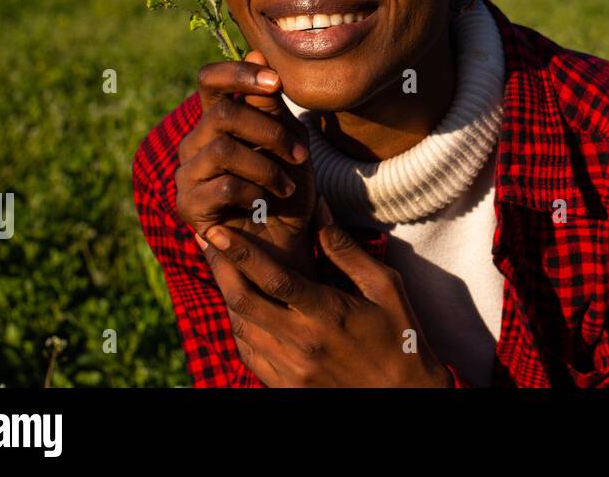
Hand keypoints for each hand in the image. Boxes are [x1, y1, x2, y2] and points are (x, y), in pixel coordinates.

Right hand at [176, 51, 317, 275]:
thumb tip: (254, 48)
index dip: (237, 72)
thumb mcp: (288, 141)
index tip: (275, 82)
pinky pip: (221, 187)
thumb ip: (270, 104)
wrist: (287, 244)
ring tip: (288, 185)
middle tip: (301, 154)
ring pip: (222, 148)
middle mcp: (195, 142)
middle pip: (221, 113)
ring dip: (267, 166)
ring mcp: (187, 174)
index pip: (209, 79)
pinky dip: (254, 193)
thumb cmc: (287, 189)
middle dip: (269, 131)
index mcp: (218, 120)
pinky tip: (268, 203)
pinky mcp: (187, 207)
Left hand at [202, 198, 451, 387]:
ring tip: (219, 265)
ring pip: (242, 326)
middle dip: (221, 266)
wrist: (401, 394)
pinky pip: (249, 353)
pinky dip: (238, 325)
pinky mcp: (286, 386)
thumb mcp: (384, 287)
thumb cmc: (399, 334)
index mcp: (328, 314)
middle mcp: (303, 342)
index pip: (274, 279)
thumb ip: (348, 252)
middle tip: (207, 240)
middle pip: (244, 301)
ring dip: (226, 293)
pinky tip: (238, 305)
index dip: (241, 253)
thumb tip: (320, 214)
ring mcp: (291, 368)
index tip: (218, 230)